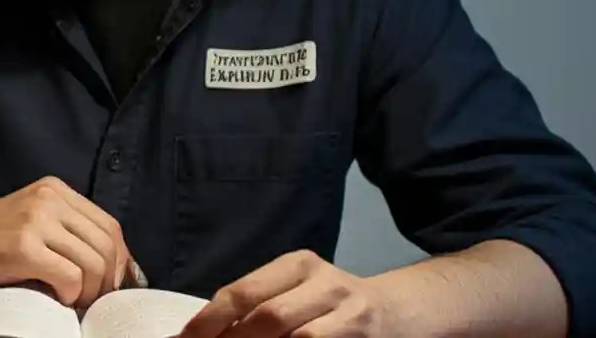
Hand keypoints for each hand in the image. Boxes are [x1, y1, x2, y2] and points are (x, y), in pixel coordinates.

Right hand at [0, 176, 133, 309]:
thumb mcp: (31, 224)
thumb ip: (68, 233)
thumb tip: (118, 266)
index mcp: (54, 189)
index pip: (110, 226)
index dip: (120, 261)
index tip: (112, 286)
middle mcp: (48, 197)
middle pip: (106, 244)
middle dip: (108, 281)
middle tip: (94, 301)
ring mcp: (35, 219)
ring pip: (93, 263)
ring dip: (90, 292)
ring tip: (74, 302)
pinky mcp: (22, 246)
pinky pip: (70, 277)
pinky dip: (70, 295)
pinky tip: (55, 298)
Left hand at [178, 250, 398, 337]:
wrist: (396, 312)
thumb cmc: (328, 304)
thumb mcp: (294, 291)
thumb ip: (255, 305)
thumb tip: (198, 332)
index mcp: (297, 264)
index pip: (242, 292)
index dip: (208, 321)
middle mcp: (325, 282)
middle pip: (267, 316)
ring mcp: (349, 312)